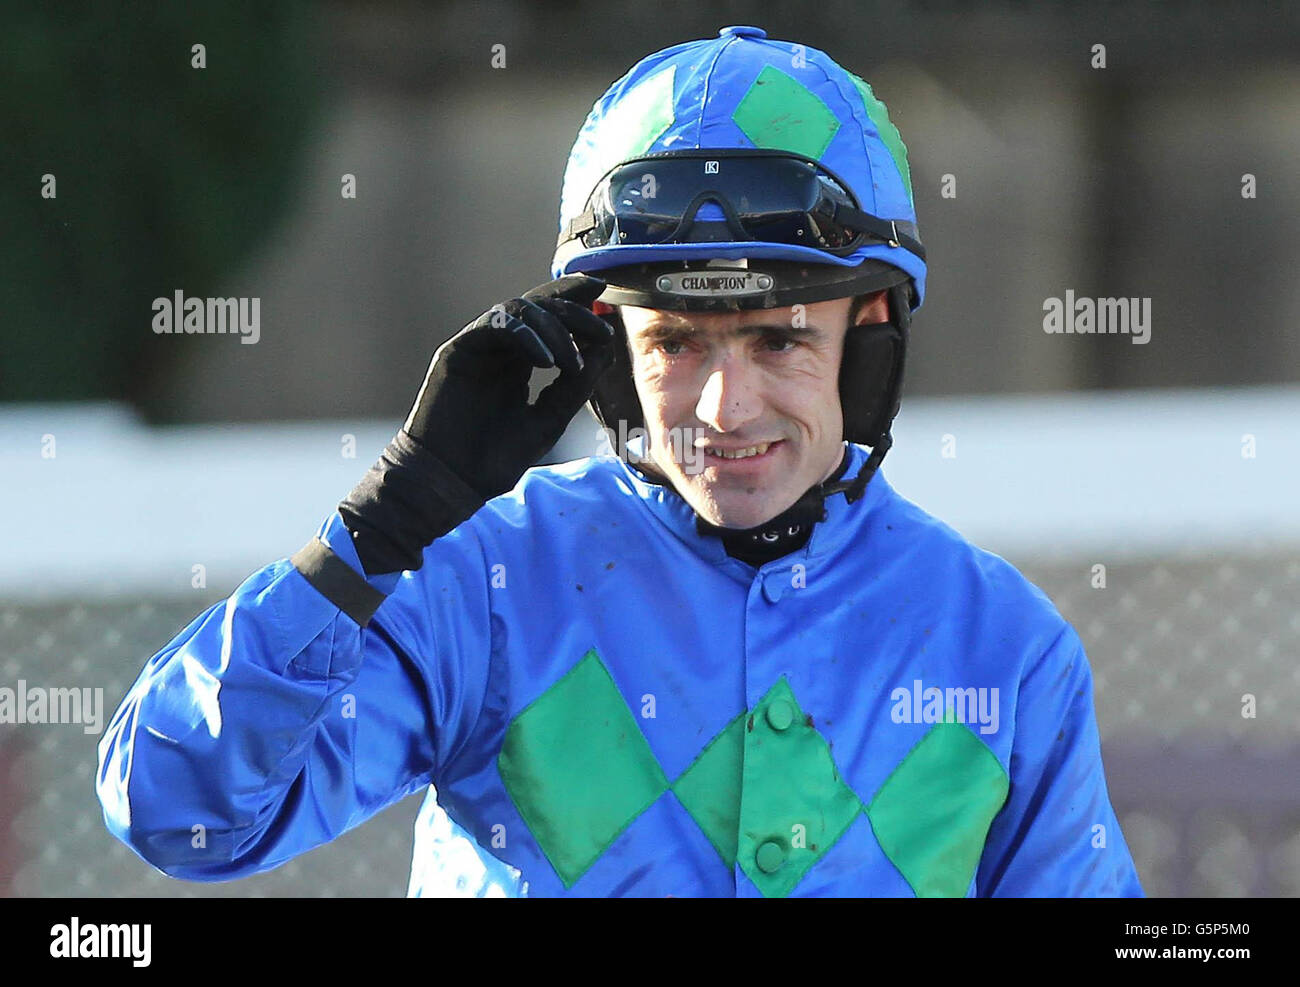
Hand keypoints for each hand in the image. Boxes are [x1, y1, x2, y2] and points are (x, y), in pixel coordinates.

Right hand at [403, 275, 615, 498]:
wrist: (453, 482)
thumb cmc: (497, 458)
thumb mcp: (550, 418)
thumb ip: (576, 385)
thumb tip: (607, 349)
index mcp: (520, 361)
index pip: (549, 318)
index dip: (574, 297)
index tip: (604, 290)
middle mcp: (499, 348)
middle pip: (537, 305)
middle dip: (573, 309)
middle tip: (601, 329)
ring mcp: (477, 347)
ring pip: (519, 310)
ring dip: (554, 329)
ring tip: (574, 363)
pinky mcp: (457, 351)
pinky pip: (494, 325)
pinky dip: (525, 336)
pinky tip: (547, 363)